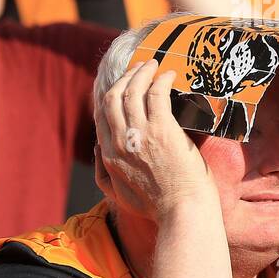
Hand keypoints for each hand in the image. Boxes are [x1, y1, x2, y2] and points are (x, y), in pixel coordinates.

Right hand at [95, 58, 217, 220]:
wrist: (182, 213)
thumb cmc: (157, 207)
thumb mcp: (119, 195)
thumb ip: (103, 174)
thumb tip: (96, 148)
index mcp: (108, 155)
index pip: (102, 114)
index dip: (110, 93)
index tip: (122, 83)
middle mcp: (119, 141)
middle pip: (113, 97)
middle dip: (125, 77)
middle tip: (139, 68)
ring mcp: (140, 134)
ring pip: (133, 90)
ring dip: (142, 72)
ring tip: (153, 64)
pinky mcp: (163, 130)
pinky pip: (156, 93)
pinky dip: (160, 79)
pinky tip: (169, 75)